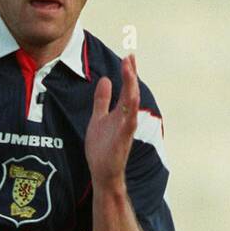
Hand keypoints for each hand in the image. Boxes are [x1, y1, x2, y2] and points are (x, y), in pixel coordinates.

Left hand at [84, 53, 138, 189]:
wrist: (102, 173)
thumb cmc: (102, 149)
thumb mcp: (98, 118)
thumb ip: (102, 100)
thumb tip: (105, 79)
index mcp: (120, 113)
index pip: (126, 89)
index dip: (127, 73)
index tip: (128, 57)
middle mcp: (126, 118)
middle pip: (131, 92)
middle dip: (131, 75)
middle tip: (130, 58)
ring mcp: (126, 129)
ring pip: (132, 104)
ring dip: (131, 87)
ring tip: (129, 71)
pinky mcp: (123, 140)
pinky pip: (129, 123)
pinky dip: (130, 110)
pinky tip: (130, 97)